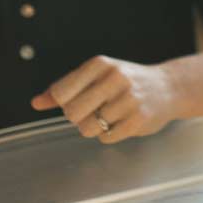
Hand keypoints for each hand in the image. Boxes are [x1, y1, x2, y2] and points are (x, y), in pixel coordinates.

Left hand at [31, 56, 179, 142]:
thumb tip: (35, 103)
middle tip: (94, 110)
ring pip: (88, 128)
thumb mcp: (94, 76)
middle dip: (78, 117)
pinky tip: (121, 122)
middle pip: (72, 113)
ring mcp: (128, 99)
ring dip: (94, 127)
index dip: (65, 103)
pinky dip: (109, 134)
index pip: (61, 93)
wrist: (167, 87)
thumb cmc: (122, 82)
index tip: (78, 99)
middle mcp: (115, 78)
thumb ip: (64, 89)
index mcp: (100, 64)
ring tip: (109, 116)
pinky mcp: (138, 119)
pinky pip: (106, 138)